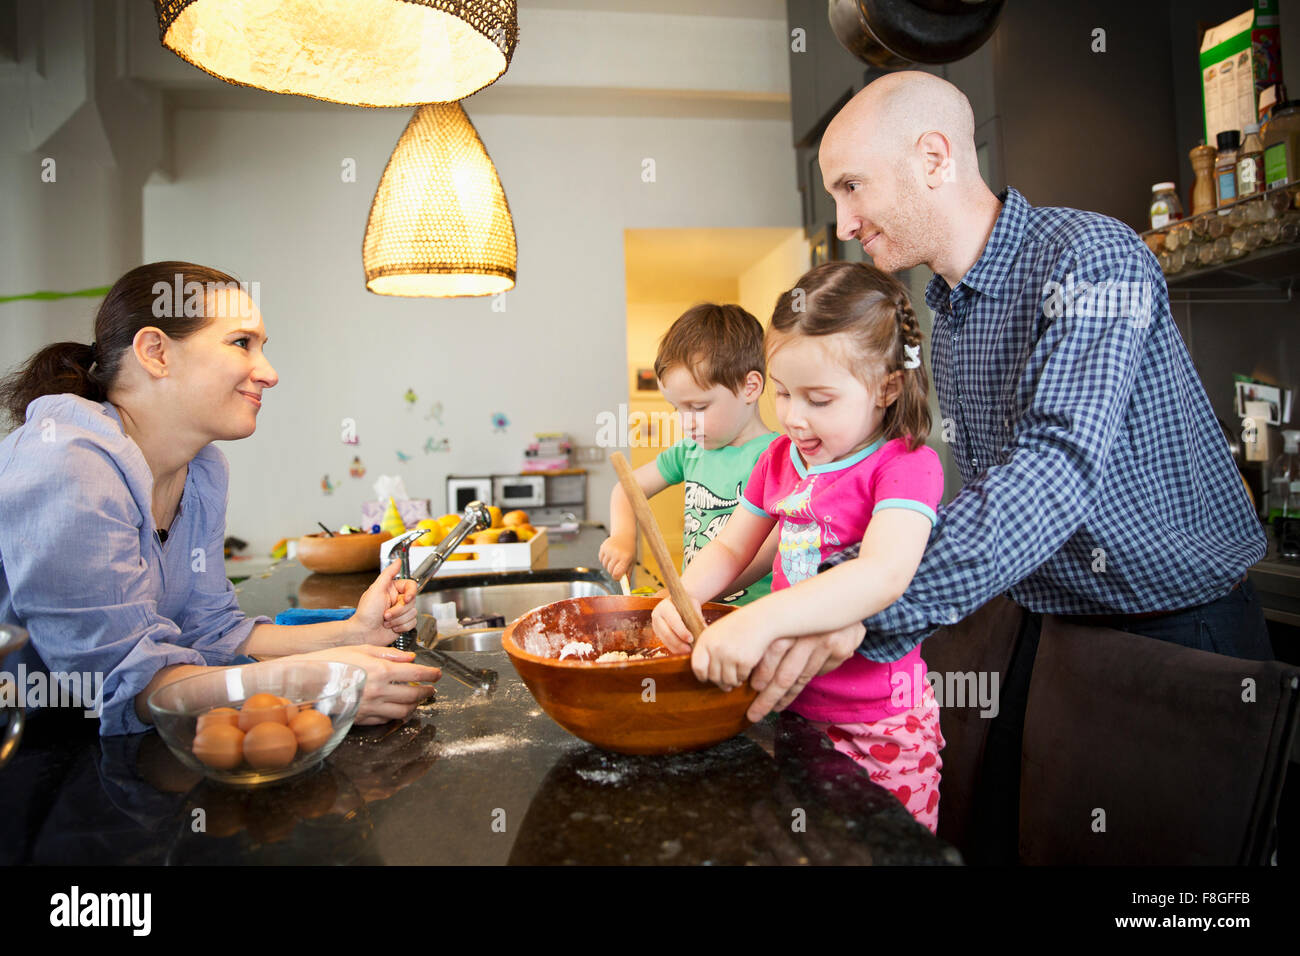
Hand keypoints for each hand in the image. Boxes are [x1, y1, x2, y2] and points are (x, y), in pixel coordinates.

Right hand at [295, 645, 438, 724]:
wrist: (307, 681)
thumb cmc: (331, 661)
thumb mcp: (361, 649)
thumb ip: (388, 654)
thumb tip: (410, 658)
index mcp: (381, 670)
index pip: (416, 674)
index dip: (430, 674)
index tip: (438, 674)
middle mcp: (379, 691)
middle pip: (413, 695)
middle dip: (427, 692)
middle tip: (432, 689)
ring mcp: (371, 707)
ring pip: (403, 710)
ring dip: (414, 705)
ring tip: (417, 699)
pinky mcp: (362, 718)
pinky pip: (386, 719)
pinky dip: (396, 714)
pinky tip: (397, 708)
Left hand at [350, 558, 417, 642]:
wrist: (363, 633)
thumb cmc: (366, 613)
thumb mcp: (376, 589)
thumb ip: (388, 574)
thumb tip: (398, 561)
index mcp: (392, 590)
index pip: (411, 586)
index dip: (411, 593)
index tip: (406, 599)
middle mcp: (397, 600)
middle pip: (413, 602)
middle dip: (398, 610)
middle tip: (386, 613)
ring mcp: (400, 613)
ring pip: (413, 613)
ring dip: (398, 620)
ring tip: (386, 621)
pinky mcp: (403, 623)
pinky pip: (412, 623)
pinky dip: (401, 627)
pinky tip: (391, 627)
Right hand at [598, 535, 636, 579]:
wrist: (624, 535)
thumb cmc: (629, 550)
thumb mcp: (632, 561)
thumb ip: (628, 573)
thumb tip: (626, 586)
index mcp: (626, 558)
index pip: (617, 574)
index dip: (616, 578)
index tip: (618, 577)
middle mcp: (617, 554)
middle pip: (610, 571)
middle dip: (613, 571)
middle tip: (618, 566)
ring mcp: (609, 550)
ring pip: (605, 565)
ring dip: (608, 565)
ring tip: (615, 558)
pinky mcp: (603, 547)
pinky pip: (601, 559)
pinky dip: (604, 559)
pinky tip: (610, 554)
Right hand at [650, 593, 700, 653]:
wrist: (676, 603)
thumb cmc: (685, 603)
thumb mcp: (692, 605)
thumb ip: (697, 617)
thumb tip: (705, 629)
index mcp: (665, 607)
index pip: (673, 620)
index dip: (681, 631)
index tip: (691, 639)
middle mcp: (657, 616)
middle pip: (667, 633)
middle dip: (679, 643)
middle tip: (690, 649)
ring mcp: (656, 626)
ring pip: (666, 641)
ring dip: (677, 648)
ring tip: (689, 651)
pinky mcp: (658, 634)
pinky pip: (666, 644)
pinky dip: (676, 649)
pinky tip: (684, 652)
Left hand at [690, 605, 773, 691]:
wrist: (759, 620)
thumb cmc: (737, 626)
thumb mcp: (716, 633)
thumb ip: (708, 651)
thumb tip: (706, 678)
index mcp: (705, 640)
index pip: (697, 667)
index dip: (702, 675)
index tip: (706, 678)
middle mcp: (716, 648)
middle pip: (713, 677)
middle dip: (720, 681)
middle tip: (726, 680)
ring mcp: (730, 655)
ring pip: (727, 680)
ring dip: (732, 681)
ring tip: (736, 677)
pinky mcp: (744, 661)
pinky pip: (741, 677)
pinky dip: (743, 677)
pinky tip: (745, 670)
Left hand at [744, 621, 864, 722]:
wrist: (844, 595)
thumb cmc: (805, 609)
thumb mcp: (786, 612)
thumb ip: (771, 633)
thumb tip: (745, 660)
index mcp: (788, 623)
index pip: (772, 654)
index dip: (761, 674)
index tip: (750, 688)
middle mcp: (806, 634)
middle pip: (785, 675)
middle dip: (767, 698)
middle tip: (754, 714)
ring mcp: (825, 643)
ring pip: (801, 678)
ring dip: (785, 697)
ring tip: (773, 708)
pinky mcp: (840, 651)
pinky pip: (819, 672)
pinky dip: (806, 682)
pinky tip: (793, 693)